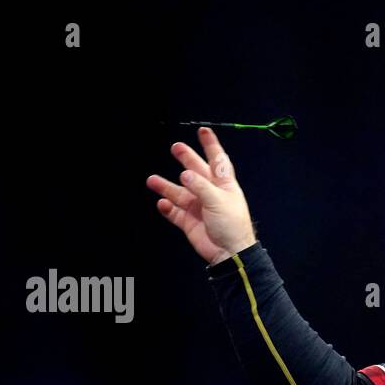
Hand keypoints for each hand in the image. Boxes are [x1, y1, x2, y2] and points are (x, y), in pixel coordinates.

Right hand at [146, 127, 256, 264]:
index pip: (217, 160)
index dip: (210, 145)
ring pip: (179, 192)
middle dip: (186, 159)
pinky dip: (167, 208)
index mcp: (223, 185)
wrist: (229, 253)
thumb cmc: (232, 226)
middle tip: (175, 147)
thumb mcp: (219, 201)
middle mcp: (210, 193)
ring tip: (152, 180)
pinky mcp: (189, 222)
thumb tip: (184, 174)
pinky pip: (174, 212)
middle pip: (195, 172)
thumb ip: (200, 186)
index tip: (203, 131)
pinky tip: (162, 204)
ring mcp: (198, 207)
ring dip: (166, 186)